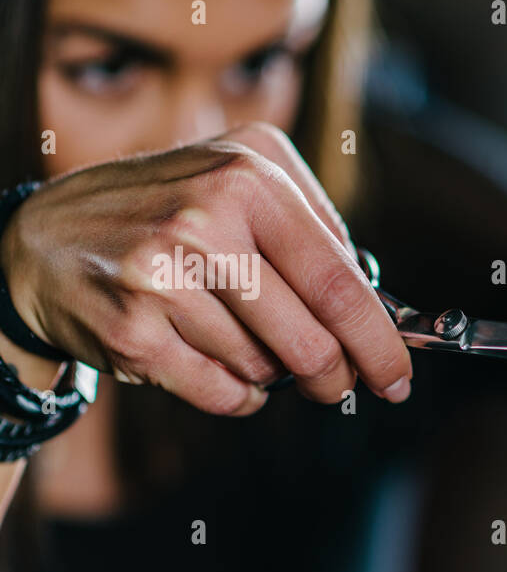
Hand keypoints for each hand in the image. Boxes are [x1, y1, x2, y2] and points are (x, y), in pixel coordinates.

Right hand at [0, 122, 411, 415]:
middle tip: (335, 383)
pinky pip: (223, 393)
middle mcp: (205, 220)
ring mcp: (162, 276)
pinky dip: (237, 394)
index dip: (380, 343)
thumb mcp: (243, 179)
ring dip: (269, 373)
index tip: (398, 377)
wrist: (43, 239)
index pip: (341, 283)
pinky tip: (218, 365)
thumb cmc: (166, 211)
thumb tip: (382, 306)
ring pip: (265, 369)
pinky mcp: (131, 330)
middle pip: (312, 340)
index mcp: (249, 177)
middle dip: (335, 376)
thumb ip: (318, 230)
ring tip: (236, 337)